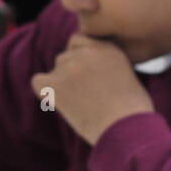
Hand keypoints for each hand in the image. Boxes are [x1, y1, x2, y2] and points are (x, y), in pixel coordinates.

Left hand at [30, 33, 152, 144]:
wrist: (127, 129)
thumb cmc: (132, 113)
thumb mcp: (129, 78)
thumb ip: (108, 67)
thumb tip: (90, 74)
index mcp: (108, 48)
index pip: (78, 41)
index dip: (78, 58)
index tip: (87, 77)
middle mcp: (89, 52)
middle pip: (65, 57)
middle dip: (70, 74)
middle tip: (84, 97)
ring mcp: (71, 67)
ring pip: (55, 71)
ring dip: (62, 85)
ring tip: (80, 106)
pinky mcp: (57, 85)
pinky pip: (38, 81)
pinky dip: (44, 92)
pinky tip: (57, 103)